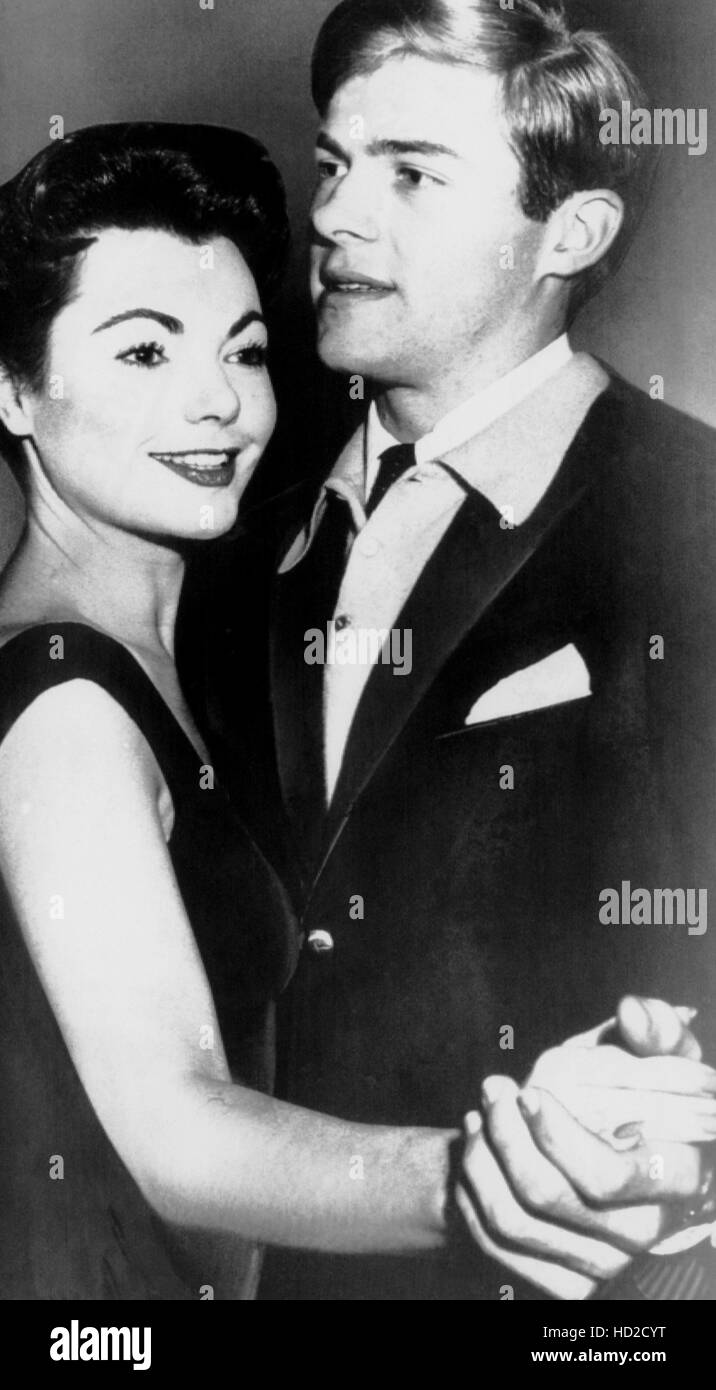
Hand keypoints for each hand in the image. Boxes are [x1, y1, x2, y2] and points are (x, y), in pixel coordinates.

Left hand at [456, 998, 715, 1298]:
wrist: (613, 1146)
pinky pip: (501, 1246)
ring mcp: (604, 1262)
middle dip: (505, 1134)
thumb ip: (656, 1030)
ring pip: (515, 1220)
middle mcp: (645, 1232)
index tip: (529, 1092)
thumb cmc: (638, 1092)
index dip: (557, 1135)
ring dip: (481, 1159)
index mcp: (679, 1179)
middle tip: (492, 1089)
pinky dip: (474, 1196)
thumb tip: (633, 1013)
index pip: (605, 1176)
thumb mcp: (656, 1055)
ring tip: (479, 1114)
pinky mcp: (566, 1282)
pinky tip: (477, 1154)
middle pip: (548, 1195)